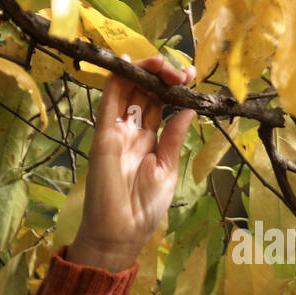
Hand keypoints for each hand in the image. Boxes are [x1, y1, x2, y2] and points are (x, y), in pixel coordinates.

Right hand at [67, 54, 194, 270]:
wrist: (120, 233)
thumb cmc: (144, 207)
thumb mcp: (167, 169)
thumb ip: (174, 137)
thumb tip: (189, 109)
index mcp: (150, 139)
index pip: (160, 103)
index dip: (173, 87)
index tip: (191, 77)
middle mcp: (133, 129)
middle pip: (145, 90)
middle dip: (163, 75)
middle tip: (181, 71)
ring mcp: (117, 130)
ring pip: (128, 89)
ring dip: (144, 71)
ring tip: (164, 64)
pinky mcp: (104, 134)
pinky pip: (109, 100)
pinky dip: (116, 79)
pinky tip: (128, 62)